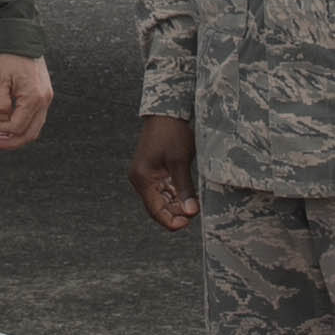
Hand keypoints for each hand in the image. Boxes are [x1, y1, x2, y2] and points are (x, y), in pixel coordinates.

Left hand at [0, 53, 53, 151]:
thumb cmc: (6, 56)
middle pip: (30, 134)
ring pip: (34, 127)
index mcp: (34, 97)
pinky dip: (23, 124)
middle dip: (11, 142)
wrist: (19, 35)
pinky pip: (35, 117)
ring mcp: (46, 97)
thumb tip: (2, 118)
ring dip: (17, 135)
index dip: (0, 128)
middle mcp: (44, 100)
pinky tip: (9, 123)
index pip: (17, 127)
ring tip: (0, 137)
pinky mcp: (43, 93)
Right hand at [129, 114, 198, 231]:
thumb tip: (190, 212)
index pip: (155, 210)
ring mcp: (146, 175)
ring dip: (176, 204)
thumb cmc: (172, 132)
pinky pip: (163, 189)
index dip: (170, 221)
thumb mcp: (180, 162)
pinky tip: (189, 196)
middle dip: (175, 213)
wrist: (167, 111)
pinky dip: (175, 194)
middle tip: (194, 214)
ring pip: (161, 199)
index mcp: (142, 178)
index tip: (187, 224)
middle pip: (157, 206)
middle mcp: (140, 179)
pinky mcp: (153, 171)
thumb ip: (184, 189)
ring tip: (194, 205)